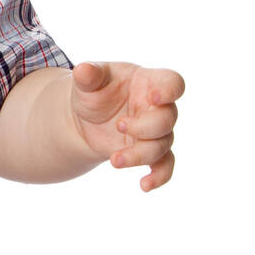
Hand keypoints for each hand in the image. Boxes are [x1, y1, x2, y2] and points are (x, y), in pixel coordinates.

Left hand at [68, 61, 183, 191]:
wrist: (85, 119)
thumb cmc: (93, 92)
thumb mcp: (87, 82)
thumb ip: (88, 75)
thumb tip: (82, 69)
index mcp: (148, 82)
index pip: (173, 82)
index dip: (169, 91)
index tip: (153, 98)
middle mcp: (158, 108)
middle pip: (168, 120)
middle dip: (144, 127)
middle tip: (119, 126)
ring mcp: (156, 132)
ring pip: (163, 145)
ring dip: (140, 154)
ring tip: (114, 160)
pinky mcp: (149, 152)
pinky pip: (165, 166)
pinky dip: (159, 177)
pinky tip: (145, 185)